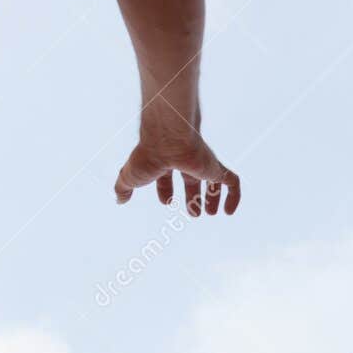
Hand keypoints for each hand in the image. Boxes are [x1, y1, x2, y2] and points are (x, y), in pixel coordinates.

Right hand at [114, 114, 239, 215]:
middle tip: (195, 213)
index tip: (167, 202)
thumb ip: (123, 187)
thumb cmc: (147, 156)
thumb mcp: (129, 176)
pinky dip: (234, 198)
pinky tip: (229, 212)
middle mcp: (184, 160)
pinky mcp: (215, 167)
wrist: (167, 139)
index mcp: (164, 161)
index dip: (166, 190)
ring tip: (212, 213)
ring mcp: (202, 163)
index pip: (166, 176)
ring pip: (212, 179)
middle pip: (191, 178)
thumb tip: (119, 200)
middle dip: (192, 196)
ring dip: (212, 197)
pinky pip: (232, 182)